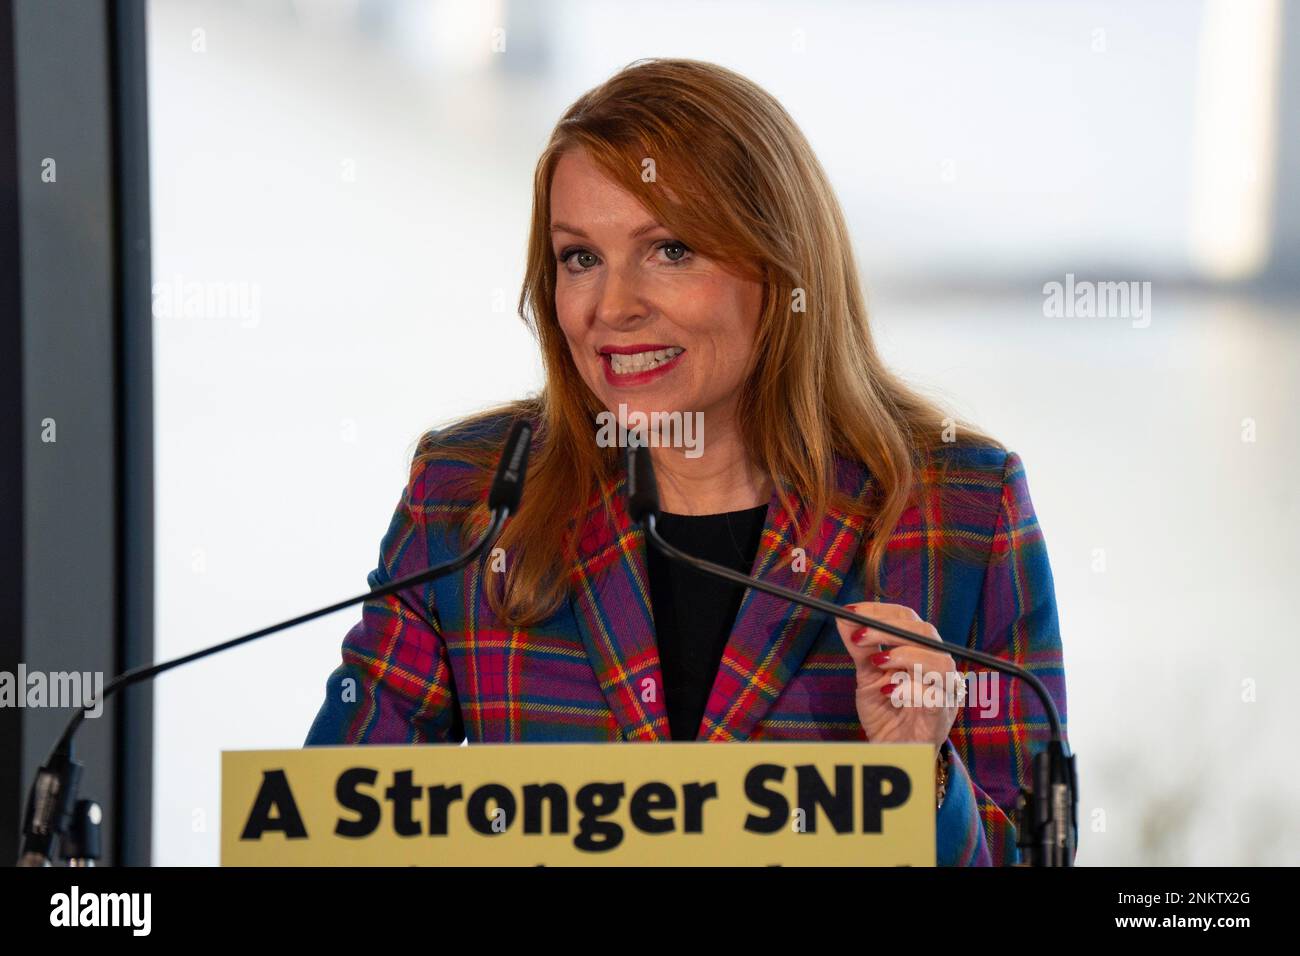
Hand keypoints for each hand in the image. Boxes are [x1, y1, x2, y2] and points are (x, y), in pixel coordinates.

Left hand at [834, 602, 962, 752]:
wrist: (892, 750)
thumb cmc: (886, 710)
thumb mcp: (867, 674)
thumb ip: (860, 646)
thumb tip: (843, 616)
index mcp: (920, 650)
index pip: (908, 618)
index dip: (880, 611)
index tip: (850, 611)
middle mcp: (937, 665)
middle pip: (925, 632)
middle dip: (888, 629)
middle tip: (858, 636)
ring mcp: (944, 689)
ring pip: (939, 659)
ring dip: (904, 655)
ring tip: (876, 663)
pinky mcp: (943, 713)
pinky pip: (936, 693)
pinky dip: (910, 688)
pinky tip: (888, 692)